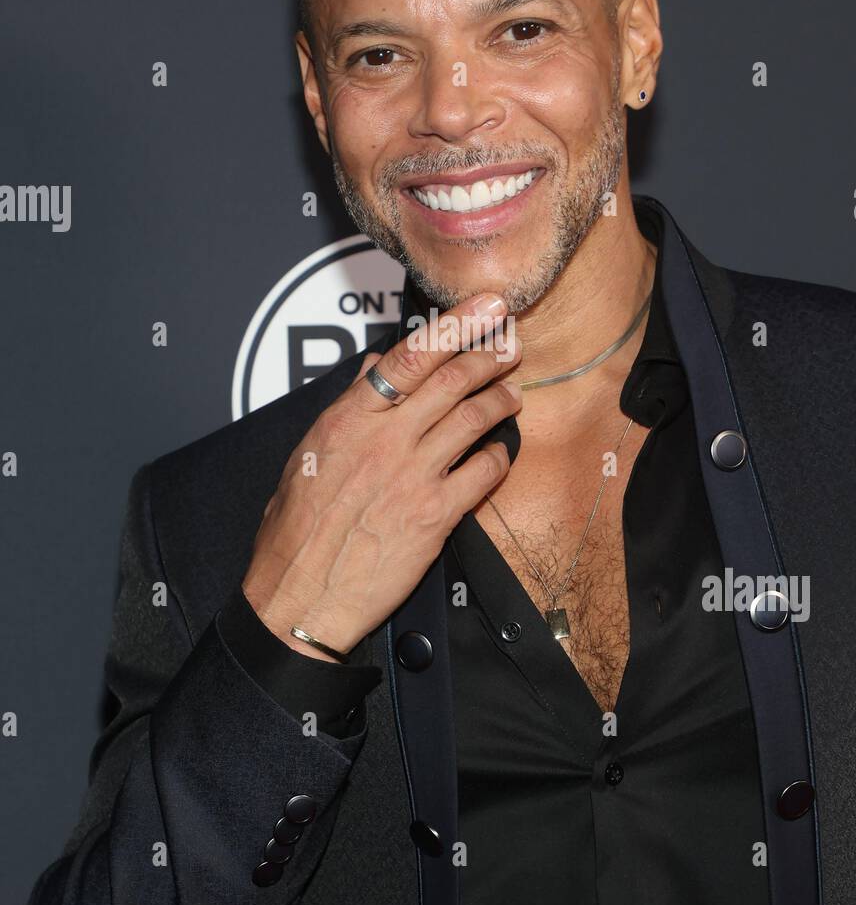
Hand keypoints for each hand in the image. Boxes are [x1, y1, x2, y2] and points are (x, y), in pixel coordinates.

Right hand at [242, 293, 520, 659]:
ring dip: (502, 399)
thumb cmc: (294, 532)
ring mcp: (414, 476)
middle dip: (490, 354)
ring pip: (475, 418)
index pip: (410, 356)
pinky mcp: (436, 516)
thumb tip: (371, 367)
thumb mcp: (305, 456)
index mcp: (348, 419)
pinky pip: (484, 472)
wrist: (299, 597)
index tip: (485, 307)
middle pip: (453, 379)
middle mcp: (385, 440)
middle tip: (510, 345)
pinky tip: (502, 452)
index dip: (455, 324)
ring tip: (512, 394)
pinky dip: (500, 455)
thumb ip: (345, 408)